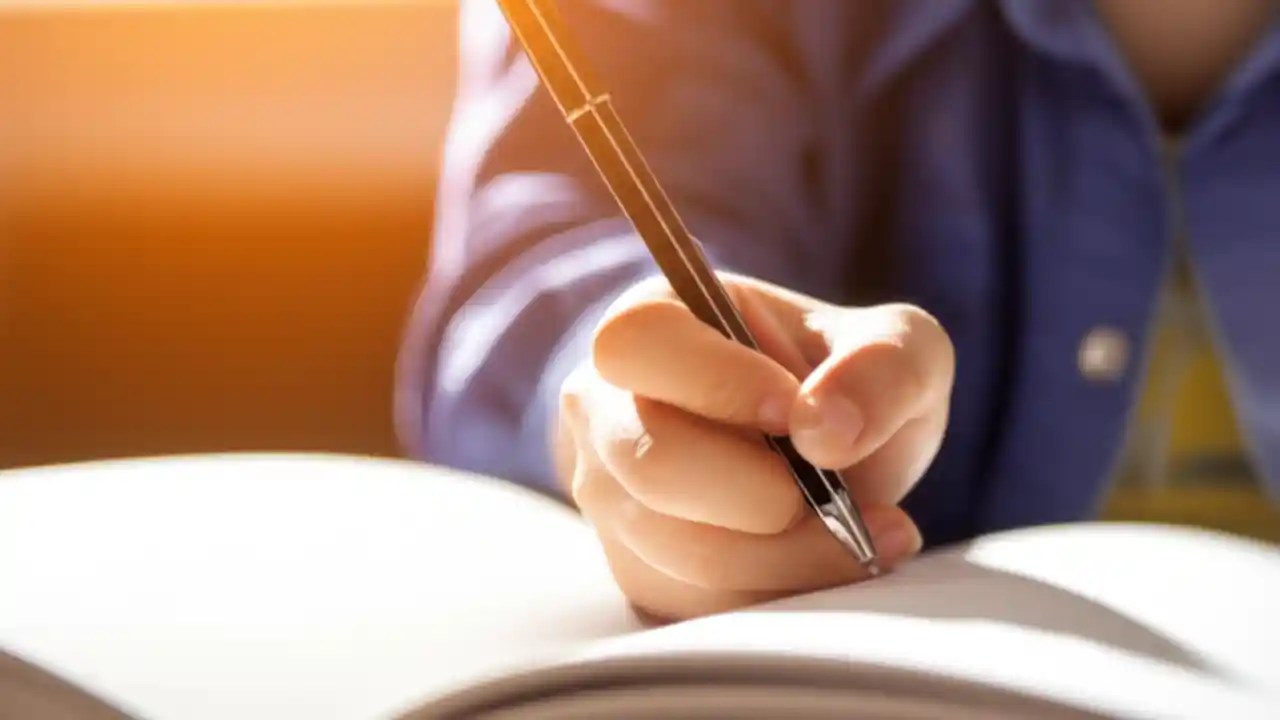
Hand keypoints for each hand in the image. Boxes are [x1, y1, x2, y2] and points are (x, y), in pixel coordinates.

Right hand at [554, 274, 953, 620]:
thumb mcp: (897, 347)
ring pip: (678, 547)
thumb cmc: (843, 385)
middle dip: (760, 493)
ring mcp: (612, 498)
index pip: (636, 343)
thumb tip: (823, 429)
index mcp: (650, 322)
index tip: (795, 412)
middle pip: (649, 462)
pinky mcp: (639, 571)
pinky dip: (778, 592)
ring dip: (787, 555)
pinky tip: (828, 562)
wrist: (832, 459)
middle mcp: (608, 410)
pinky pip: (697, 606)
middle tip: (836, 494)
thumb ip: (881, 366)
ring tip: (865, 535)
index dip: (716, 382)